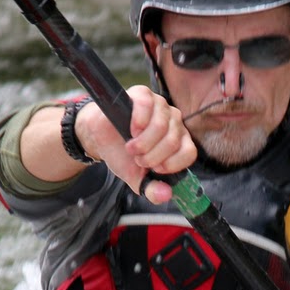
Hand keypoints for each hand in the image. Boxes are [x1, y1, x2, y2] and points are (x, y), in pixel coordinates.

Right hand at [76, 85, 195, 203]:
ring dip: (143, 142)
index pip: (189, 152)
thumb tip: (165, 195)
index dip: (171, 164)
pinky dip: (138, 121)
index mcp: (178, 141)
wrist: (100, 137)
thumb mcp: (136, 178)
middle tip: (137, 158)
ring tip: (131, 146)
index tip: (154, 169)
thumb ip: (152, 190)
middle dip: (151, 156)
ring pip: (162, 125)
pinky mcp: (143, 94)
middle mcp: (174, 121)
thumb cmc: (122, 155)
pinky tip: (131, 129)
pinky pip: (148, 105)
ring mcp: (160, 106)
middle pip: (173, 141)